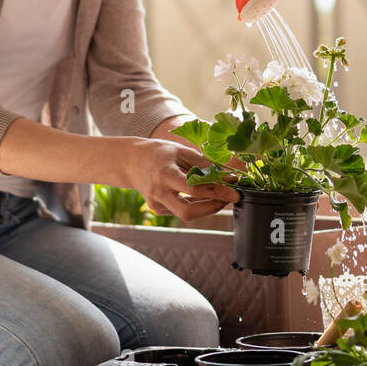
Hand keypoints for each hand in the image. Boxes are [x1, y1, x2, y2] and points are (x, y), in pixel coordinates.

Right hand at [117, 137, 239, 220]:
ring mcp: (156, 203)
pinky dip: (194, 205)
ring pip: (186, 214)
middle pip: (188, 211)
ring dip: (206, 207)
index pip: (194, 189)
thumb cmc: (158, 152)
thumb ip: (204, 164)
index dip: (217, 192)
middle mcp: (158, 192)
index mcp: (164, 174)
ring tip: (219, 195)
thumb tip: (227, 177)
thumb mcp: (181, 151)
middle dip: (213, 208)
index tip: (235, 191)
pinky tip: (200, 195)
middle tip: (229, 198)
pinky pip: (180, 211)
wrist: (131, 161)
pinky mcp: (157, 209)